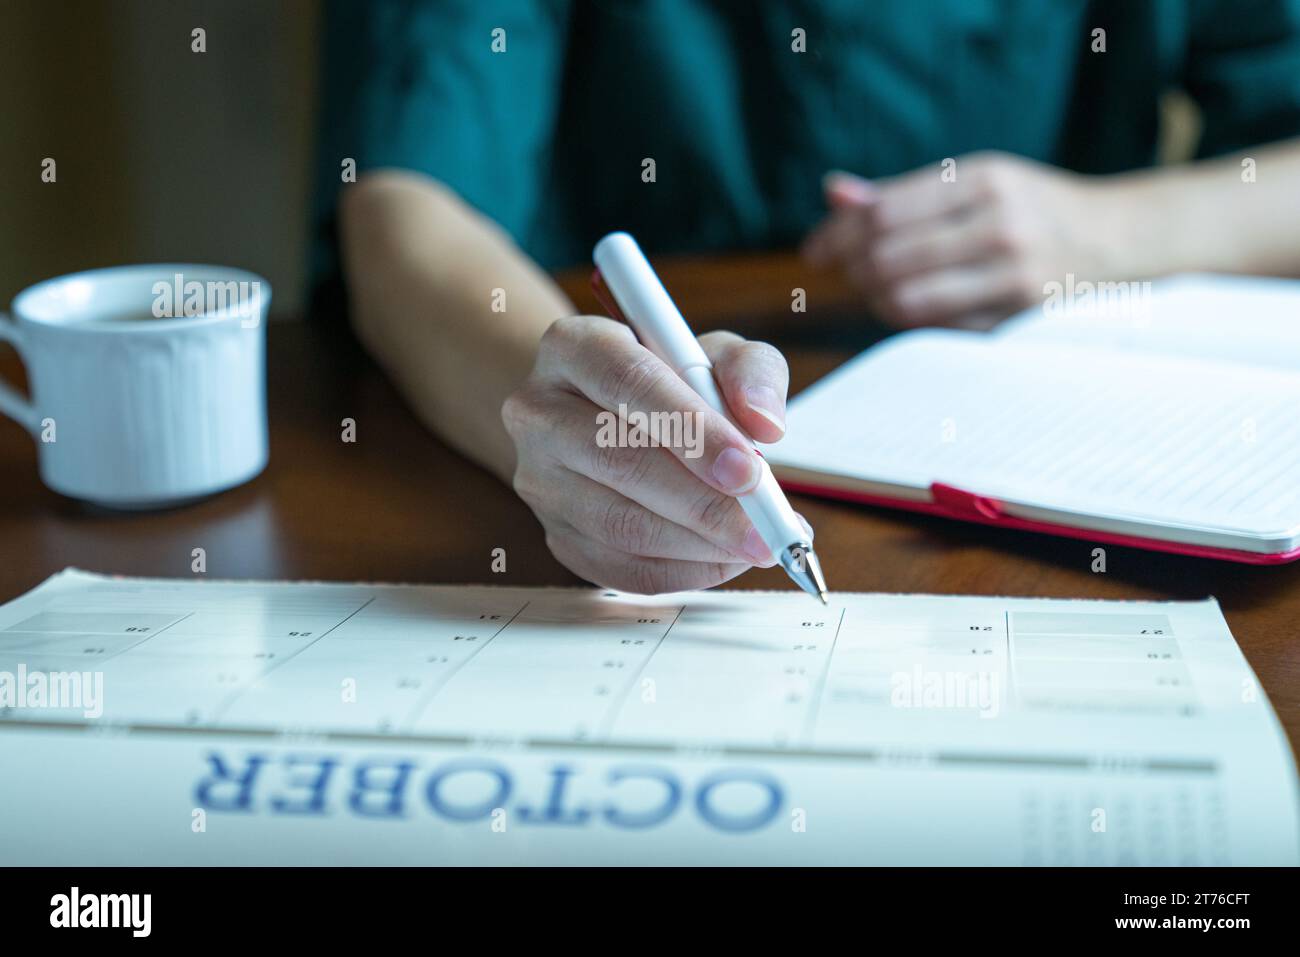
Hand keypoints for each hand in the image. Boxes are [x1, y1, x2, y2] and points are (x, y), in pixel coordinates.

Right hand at [502, 315, 801, 593]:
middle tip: (765, 526)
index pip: (628, 382)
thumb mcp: (713, 354)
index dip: (692, 429)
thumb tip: (765, 424)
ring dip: (698, 543)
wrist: (605, 416)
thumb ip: (750, 372)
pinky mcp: (555, 534)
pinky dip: (683, 570)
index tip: (748, 470)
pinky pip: (620, 568)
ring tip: (755, 543)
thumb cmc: (668, 381)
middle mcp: (539, 412)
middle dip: (704, 502)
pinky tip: (725, 558)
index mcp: (572, 347)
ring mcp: (539, 480)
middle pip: (620, 462)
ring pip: (619, 525)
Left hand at [802, 152, 1127, 328]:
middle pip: (888, 259)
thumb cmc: (1024, 206)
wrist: (1113, 239)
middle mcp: (1001, 224)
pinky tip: (911, 305)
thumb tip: (834, 193)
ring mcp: (1013, 275)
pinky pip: (937, 328)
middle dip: (855, 271)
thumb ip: (902, 192)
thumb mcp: (973, 181)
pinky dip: (910, 319)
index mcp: (984, 179)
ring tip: (876, 290)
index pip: (884, 213)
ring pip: (907, 300)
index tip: (815, 253)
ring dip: (876, 300)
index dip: (838, 236)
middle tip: (849, 274)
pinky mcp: (1017, 317)